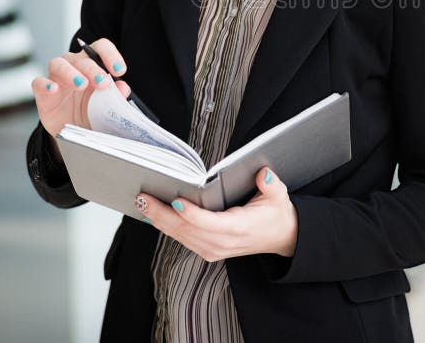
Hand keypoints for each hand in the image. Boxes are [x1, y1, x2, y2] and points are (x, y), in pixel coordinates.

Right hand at [30, 37, 131, 159]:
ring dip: (71, 72)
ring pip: (59, 64)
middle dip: (93, 68)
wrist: (74, 130)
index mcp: (93, 63)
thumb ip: (116, 94)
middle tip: (102, 82)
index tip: (119, 70)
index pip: (101, 47)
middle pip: (81, 57)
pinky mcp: (42, 91)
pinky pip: (39, 82)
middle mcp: (74, 65)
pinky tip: (54, 89)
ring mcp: (57, 77)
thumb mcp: (107, 104)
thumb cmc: (93, 110)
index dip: (110, 55)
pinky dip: (46, 84)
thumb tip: (123, 88)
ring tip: (81, 84)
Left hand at [137, 166, 297, 259]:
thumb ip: (271, 184)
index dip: (190, 213)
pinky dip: (167, 227)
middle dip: (161, 215)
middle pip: (186, 230)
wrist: (281, 237)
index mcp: (238, 229)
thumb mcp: (279, 196)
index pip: (209, 223)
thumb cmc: (276, 214)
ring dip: (159, 220)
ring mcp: (213, 249)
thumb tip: (263, 174)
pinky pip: (183, 239)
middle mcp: (222, 243)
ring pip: (180, 236)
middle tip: (143, 198)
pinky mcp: (208, 250)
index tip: (175, 200)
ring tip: (143, 202)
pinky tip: (154, 214)